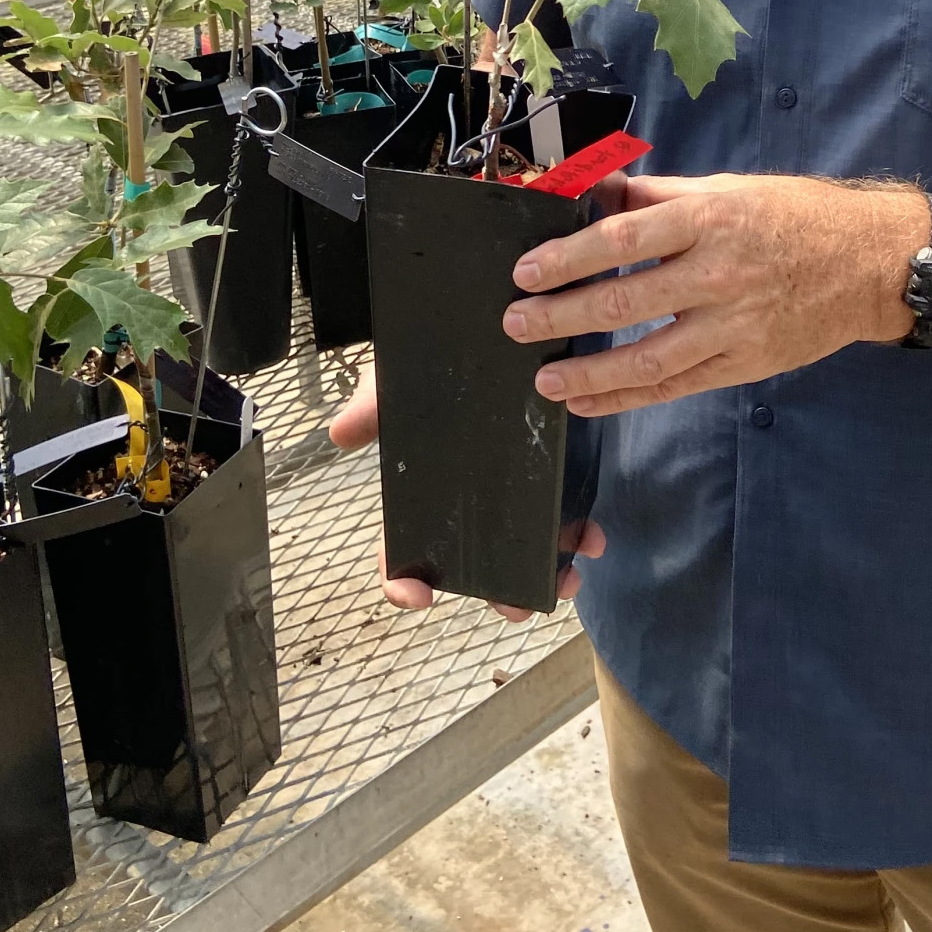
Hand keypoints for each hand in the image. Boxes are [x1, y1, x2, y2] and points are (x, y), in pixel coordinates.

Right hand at [327, 363, 604, 615]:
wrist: (484, 326)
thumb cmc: (432, 360)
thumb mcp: (396, 380)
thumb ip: (371, 406)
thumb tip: (339, 434)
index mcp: (424, 493)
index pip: (404, 548)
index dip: (403, 580)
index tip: (418, 595)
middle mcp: (471, 502)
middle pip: (478, 564)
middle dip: (498, 593)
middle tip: (517, 606)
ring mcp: (513, 491)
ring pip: (527, 548)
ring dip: (548, 572)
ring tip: (567, 578)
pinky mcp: (551, 472)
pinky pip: (565, 513)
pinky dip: (579, 532)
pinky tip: (592, 536)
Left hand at [502, 173, 928, 413]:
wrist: (868, 263)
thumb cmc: (792, 216)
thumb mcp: (726, 189)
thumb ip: (656, 195)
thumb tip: (593, 190)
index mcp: (708, 218)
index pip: (622, 241)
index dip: (568, 259)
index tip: (526, 272)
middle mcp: (717, 273)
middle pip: (623, 303)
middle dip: (560, 317)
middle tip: (516, 323)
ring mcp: (732, 325)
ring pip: (647, 359)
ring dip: (588, 373)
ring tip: (545, 379)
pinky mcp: (744, 363)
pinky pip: (676, 386)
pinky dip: (627, 399)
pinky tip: (590, 402)